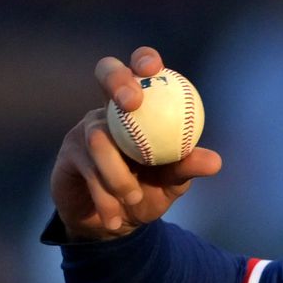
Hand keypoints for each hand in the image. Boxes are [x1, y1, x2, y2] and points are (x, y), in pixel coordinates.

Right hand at [49, 47, 222, 240]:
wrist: (115, 222)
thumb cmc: (147, 192)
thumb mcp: (172, 182)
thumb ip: (187, 167)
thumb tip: (214, 161)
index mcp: (138, 109)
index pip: (140, 72)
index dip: (144, 60)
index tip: (154, 67)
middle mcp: (109, 110)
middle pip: (106, 73)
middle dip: (118, 80)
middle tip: (132, 103)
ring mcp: (84, 129)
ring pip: (99, 138)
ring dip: (118, 174)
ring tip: (133, 199)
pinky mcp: (68, 154)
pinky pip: (89, 170)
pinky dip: (106, 197)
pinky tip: (115, 218)